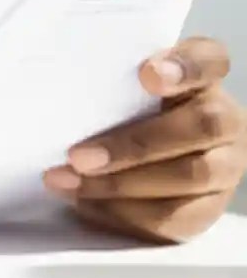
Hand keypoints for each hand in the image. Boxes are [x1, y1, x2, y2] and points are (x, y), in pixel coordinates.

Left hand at [43, 38, 246, 241]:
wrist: (141, 163)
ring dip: (119, 183)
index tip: (147, 73)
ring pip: (189, 175)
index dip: (184, 66)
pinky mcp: (207, 208)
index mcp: (202, 80)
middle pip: (202, 125)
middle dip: (135, 144)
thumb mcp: (116, 90)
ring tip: (68, 181)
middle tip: (78, 156)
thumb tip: (52, 85)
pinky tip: (84, 201)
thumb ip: (105, 81)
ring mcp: (223, 166)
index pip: (209, 60)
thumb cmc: (122, 115)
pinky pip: (173, 217)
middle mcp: (224, 121)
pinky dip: (122, 211)